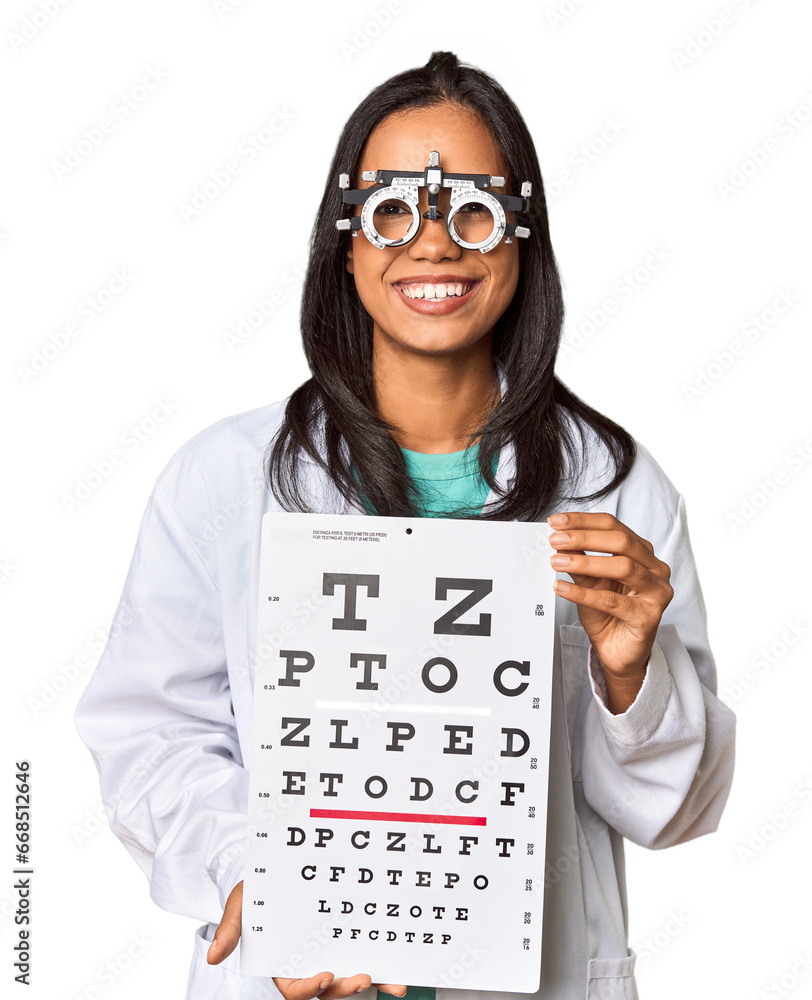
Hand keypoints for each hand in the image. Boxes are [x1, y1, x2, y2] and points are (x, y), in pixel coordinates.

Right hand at [208, 881, 405, 997]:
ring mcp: (330, 953)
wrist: (275, 869)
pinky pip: (364, 955)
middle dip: (346, 989)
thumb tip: (212, 955)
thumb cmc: (256, 891)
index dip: (309, 989)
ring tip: (395, 984)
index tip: (324, 977)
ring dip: (373, 984)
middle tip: (364, 978)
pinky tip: (400, 969)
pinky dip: (383, 965)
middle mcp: (308, 964)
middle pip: (328, 990)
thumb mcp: (241, 906)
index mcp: (282, 964)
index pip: (295, 989)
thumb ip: (231, 930)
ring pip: (351, 979)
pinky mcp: (347, 939)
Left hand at [547, 511, 672, 712]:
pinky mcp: (648, 616)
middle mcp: (655, 568)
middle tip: (555, 540)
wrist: (617, 651)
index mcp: (642, 553)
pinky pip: (613, 601)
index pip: (614, 527)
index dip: (584, 522)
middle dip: (584, 538)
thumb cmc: (607, 613)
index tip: (556, 521)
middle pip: (621, 542)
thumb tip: (559, 538)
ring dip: (585, 563)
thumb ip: (579, 559)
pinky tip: (561, 588)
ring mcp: (656, 592)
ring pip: (622, 568)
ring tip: (557, 562)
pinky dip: (583, 593)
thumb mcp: (589, 580)